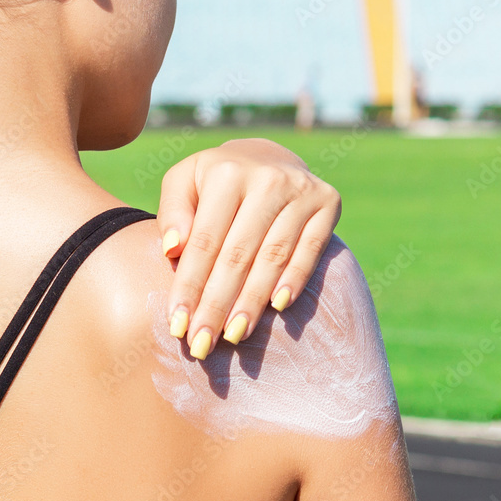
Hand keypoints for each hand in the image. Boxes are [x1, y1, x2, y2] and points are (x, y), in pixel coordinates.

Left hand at [157, 138, 341, 357]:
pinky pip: (311, 249)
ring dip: (253, 300)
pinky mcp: (328, 202)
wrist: (269, 156)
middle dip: (218, 303)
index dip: (189, 285)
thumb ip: (173, 211)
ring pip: (274, 256)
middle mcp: (268, 178)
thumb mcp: (185, 181)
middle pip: (238, 253)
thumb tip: (172, 248)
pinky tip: (279, 306)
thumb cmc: (216, 181)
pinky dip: (296, 278)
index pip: (205, 241)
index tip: (176, 325)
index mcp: (226, 172)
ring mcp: (302, 190)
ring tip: (235, 335)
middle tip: (202, 344)